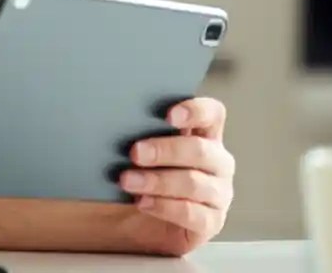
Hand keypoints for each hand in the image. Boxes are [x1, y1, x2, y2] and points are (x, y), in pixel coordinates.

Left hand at [118, 97, 235, 255]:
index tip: (169, 115)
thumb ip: (138, 133)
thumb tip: (113, 119)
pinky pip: (191, 213)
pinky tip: (142, 202)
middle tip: (135, 152)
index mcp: (203, 135)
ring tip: (128, 180)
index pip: (212, 114)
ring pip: (194, 183)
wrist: (131, 218)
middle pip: (200, 149)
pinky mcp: (211, 221)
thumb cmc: (139, 175)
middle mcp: (216, 161)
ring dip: (157, 181)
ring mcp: (218, 193)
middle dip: (164, 150)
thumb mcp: (138, 151)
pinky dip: (163, 207)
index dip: (196, 111)